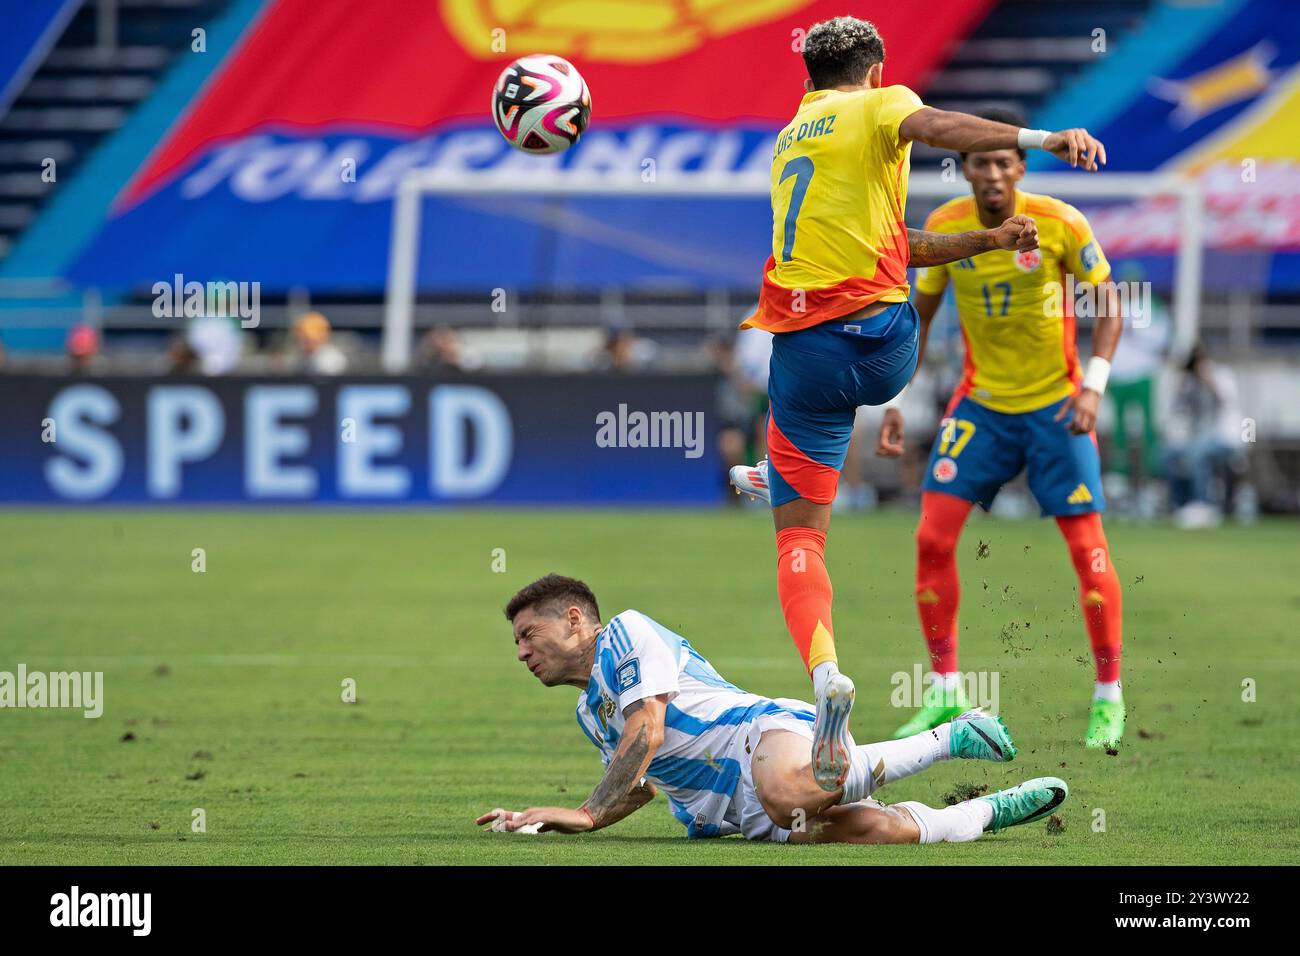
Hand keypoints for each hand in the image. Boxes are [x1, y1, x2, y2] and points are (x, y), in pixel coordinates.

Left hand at [476, 806, 592, 832]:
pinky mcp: (549, 816)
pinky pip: (535, 819)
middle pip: (509, 815)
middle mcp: (532, 813)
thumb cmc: (564, 822)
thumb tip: (536, 829)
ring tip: (495, 828)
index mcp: (530, 816)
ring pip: (520, 817)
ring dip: (507, 823)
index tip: (480, 824)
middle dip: (492, 818)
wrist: (579, 819)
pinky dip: (526, 821)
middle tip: (477, 822)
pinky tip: (519, 825)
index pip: (509, 817)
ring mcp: (540, 814)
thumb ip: (541, 827)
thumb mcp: (548, 827)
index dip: (494, 820)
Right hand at [875, 407, 904, 456]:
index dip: (891, 449)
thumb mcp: (899, 422)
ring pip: (882, 453)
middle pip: (879, 452)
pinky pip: (887, 451)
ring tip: (901, 451)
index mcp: (883, 433)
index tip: (899, 446)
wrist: (891, 413)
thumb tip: (900, 438)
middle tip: (900, 450)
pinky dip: (893, 453)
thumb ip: (900, 430)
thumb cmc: (895, 416)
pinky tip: (901, 449)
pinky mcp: (886, 441)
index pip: (883, 445)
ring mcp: (883, 440)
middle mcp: (881, 438)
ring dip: (891, 455)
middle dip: (890, 454)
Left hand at [992, 215, 1037, 252]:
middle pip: (1034, 232)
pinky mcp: (1032, 240)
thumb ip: (1019, 229)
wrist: (1001, 240)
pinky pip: (1036, 245)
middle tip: (1017, 242)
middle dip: (1025, 239)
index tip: (1020, 235)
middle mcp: (1029, 225)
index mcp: (1023, 218)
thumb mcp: (1009, 229)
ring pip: (1035, 240)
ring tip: (1017, 243)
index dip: (1027, 230)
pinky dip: (1029, 249)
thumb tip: (1029, 232)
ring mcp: (1031, 233)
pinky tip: (1020, 250)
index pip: (1031, 222)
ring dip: (1026, 244)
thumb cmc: (1003, 233)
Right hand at [1043, 128, 1105, 170]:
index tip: (1103, 163)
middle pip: (1093, 146)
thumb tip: (1095, 169)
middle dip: (1092, 158)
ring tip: (1074, 164)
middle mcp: (1083, 134)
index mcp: (1086, 138)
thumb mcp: (1074, 158)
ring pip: (1083, 147)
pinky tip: (1072, 163)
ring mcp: (1076, 132)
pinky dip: (1073, 156)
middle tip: (1089, 168)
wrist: (1047, 145)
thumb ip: (1084, 162)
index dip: (1101, 154)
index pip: (1098, 145)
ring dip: (1078, 158)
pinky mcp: (1069, 134)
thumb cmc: (1060, 150)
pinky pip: (1074, 147)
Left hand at [1054, 388, 1100, 433]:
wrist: (1091, 393)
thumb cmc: (1078, 398)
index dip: (1070, 427)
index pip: (1076, 422)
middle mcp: (1087, 413)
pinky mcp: (1095, 418)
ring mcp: (1093, 416)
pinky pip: (1092, 428)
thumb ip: (1062, 412)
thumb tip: (1054, 420)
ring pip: (1088, 429)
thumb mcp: (1069, 403)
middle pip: (1082, 427)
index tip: (1066, 426)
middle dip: (1075, 431)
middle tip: (1071, 430)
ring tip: (1075, 431)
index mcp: (1080, 409)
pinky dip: (1086, 431)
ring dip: (1081, 433)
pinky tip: (1081, 429)